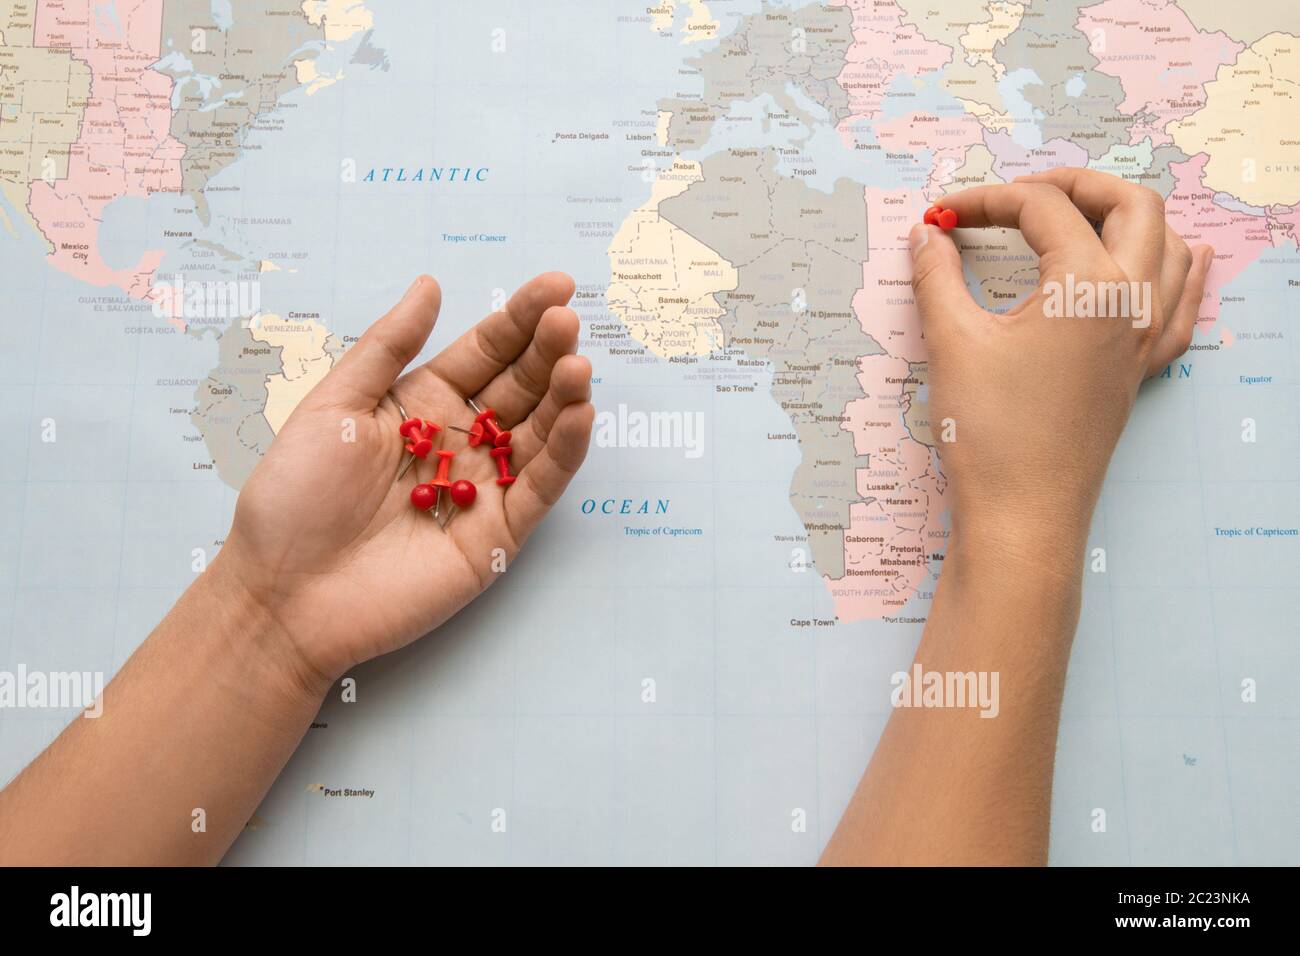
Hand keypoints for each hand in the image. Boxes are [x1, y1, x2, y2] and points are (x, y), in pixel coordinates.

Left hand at [211, 272, 593, 691]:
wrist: (284, 594)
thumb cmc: (294, 499)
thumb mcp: (333, 405)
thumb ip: (388, 346)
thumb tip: (431, 283)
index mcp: (422, 404)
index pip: (484, 352)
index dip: (518, 318)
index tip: (555, 285)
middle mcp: (461, 439)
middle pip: (520, 386)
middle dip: (547, 350)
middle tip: (568, 319)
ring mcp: (485, 486)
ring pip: (540, 432)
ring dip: (564, 396)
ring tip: (576, 363)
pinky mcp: (499, 534)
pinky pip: (541, 486)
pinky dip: (566, 451)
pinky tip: (579, 414)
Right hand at [909, 168, 1211, 552]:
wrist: (1023, 517)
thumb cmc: (989, 435)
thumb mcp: (952, 344)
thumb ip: (937, 277)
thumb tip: (925, 236)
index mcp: (1088, 285)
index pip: (1041, 209)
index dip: (985, 200)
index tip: (941, 215)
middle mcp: (1132, 302)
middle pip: (1128, 204)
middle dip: (1073, 184)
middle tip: (1017, 195)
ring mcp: (1145, 338)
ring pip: (1167, 244)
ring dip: (1125, 215)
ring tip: (1078, 214)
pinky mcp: (1140, 370)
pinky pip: (1183, 305)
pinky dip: (1181, 269)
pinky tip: (1182, 256)